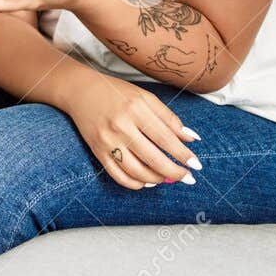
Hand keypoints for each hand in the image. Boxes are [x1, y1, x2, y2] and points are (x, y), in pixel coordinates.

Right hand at [63, 72, 201, 189]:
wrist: (80, 91)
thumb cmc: (116, 92)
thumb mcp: (145, 97)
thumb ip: (168, 117)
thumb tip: (191, 138)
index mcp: (135, 109)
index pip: (165, 138)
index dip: (183, 154)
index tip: (196, 165)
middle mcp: (121, 126)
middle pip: (153, 158)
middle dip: (174, 172)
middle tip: (188, 178)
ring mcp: (107, 141)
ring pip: (136, 171)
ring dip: (157, 179)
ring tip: (167, 178)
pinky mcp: (97, 151)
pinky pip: (118, 176)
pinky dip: (135, 184)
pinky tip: (146, 181)